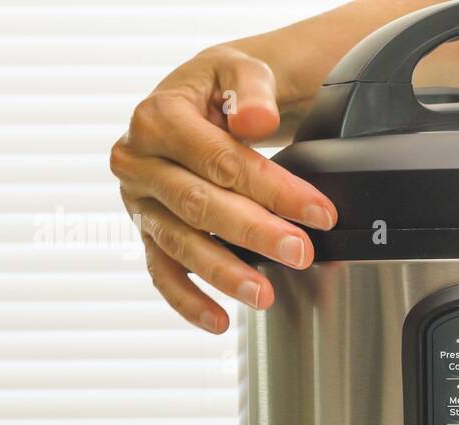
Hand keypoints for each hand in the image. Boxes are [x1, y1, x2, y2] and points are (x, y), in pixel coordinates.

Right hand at [110, 46, 337, 332]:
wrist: (197, 100)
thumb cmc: (220, 89)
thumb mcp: (238, 69)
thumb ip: (251, 88)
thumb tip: (256, 119)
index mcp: (158, 117)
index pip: (220, 160)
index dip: (274, 188)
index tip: (319, 212)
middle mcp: (138, 160)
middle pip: (199, 204)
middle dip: (255, 232)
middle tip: (299, 252)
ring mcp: (139, 201)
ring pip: (179, 243)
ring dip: (224, 272)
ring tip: (264, 293)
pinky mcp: (146, 231)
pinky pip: (161, 272)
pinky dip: (187, 300)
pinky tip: (219, 321)